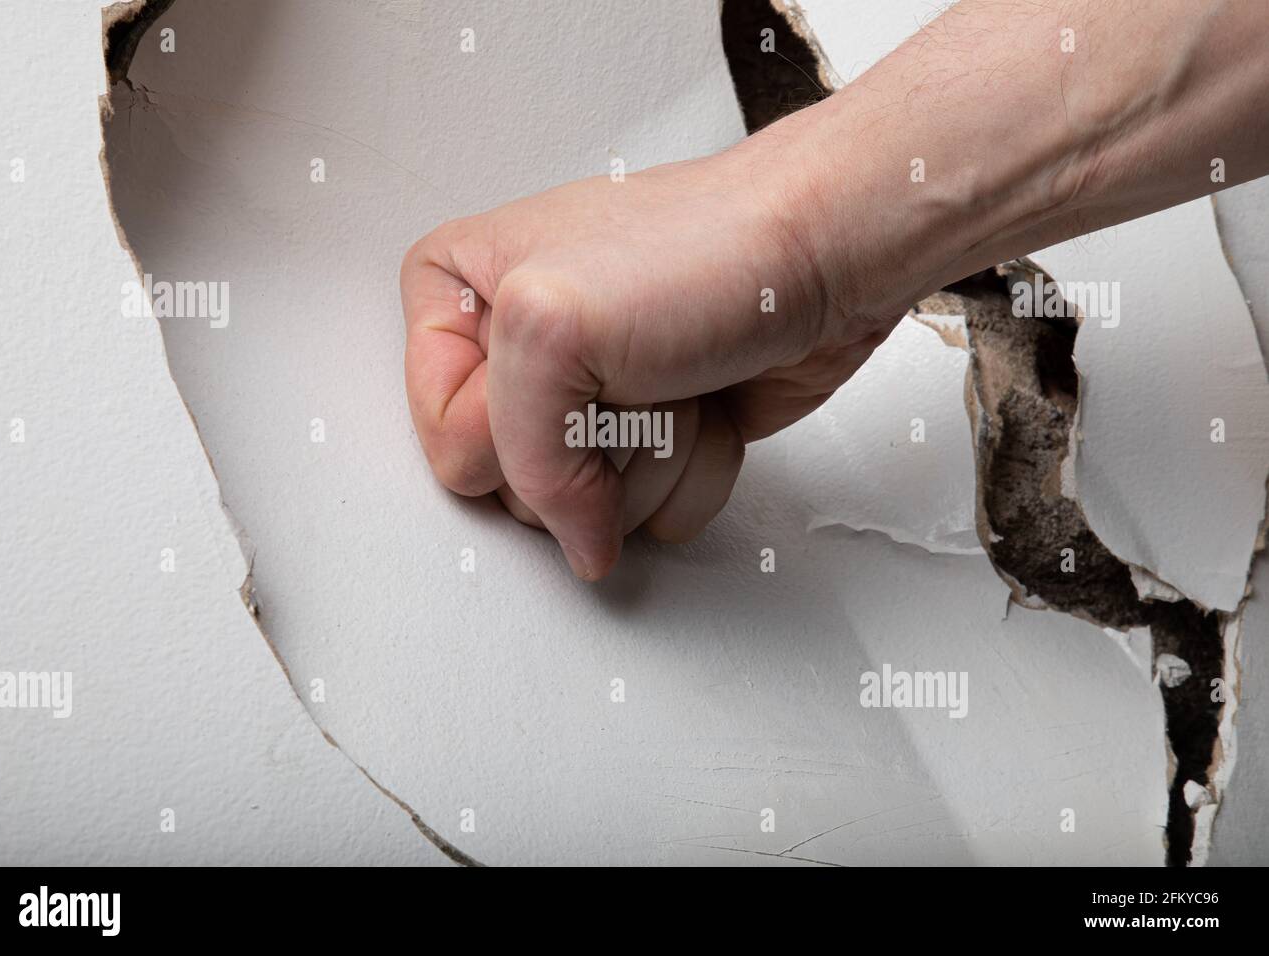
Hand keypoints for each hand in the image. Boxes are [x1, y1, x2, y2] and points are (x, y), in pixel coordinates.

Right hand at [400, 138, 891, 579]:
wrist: (824, 254)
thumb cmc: (707, 245)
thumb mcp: (551, 324)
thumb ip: (520, 450)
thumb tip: (573, 539)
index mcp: (459, 291)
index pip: (446, 439)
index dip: (510, 427)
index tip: (564, 377)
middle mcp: (517, 349)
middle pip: (516, 485)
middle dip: (593, 445)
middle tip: (627, 376)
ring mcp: (587, 398)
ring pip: (586, 510)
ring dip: (651, 459)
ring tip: (673, 380)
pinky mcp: (651, 438)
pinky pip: (648, 515)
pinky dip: (692, 474)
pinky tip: (707, 406)